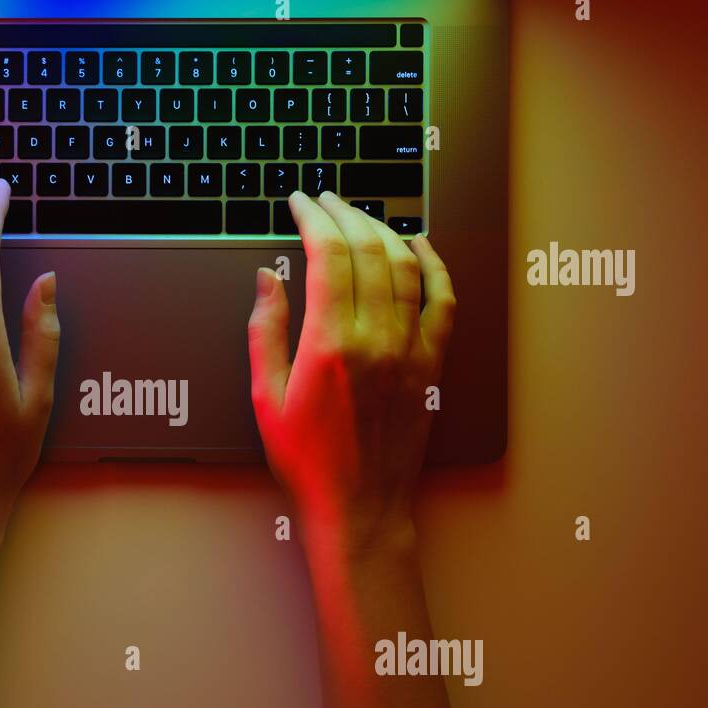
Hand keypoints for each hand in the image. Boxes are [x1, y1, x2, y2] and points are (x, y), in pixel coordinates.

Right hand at [247, 190, 455, 550]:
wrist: (359, 507)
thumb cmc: (307, 461)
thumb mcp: (265, 398)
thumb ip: (265, 332)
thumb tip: (267, 279)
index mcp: (330, 346)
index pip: (326, 256)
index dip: (312, 218)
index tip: (299, 203)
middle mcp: (376, 341)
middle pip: (368, 250)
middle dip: (345, 213)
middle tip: (326, 199)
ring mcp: (410, 351)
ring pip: (406, 266)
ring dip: (384, 230)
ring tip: (361, 215)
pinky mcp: (432, 366)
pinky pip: (443, 301)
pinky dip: (435, 265)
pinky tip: (420, 245)